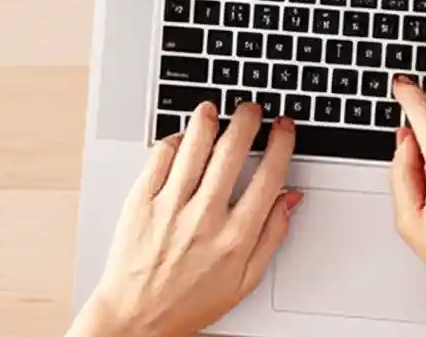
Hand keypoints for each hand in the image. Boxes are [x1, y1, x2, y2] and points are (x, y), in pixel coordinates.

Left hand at [67, 102, 300, 336]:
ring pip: (194, 147)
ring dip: (208, 120)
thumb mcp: (245, 280)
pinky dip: (173, 141)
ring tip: (215, 109)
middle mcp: (205, 218)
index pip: (269, 175)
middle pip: (233, 151)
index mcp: (235, 237)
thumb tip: (290, 199)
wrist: (135, 319)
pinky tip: (182, 137)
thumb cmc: (189, 303)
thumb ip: (272, 236)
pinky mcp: (140, 203)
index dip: (281, 143)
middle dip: (247, 120)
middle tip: (252, 108)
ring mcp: (170, 208)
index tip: (283, 128)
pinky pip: (159, 159)